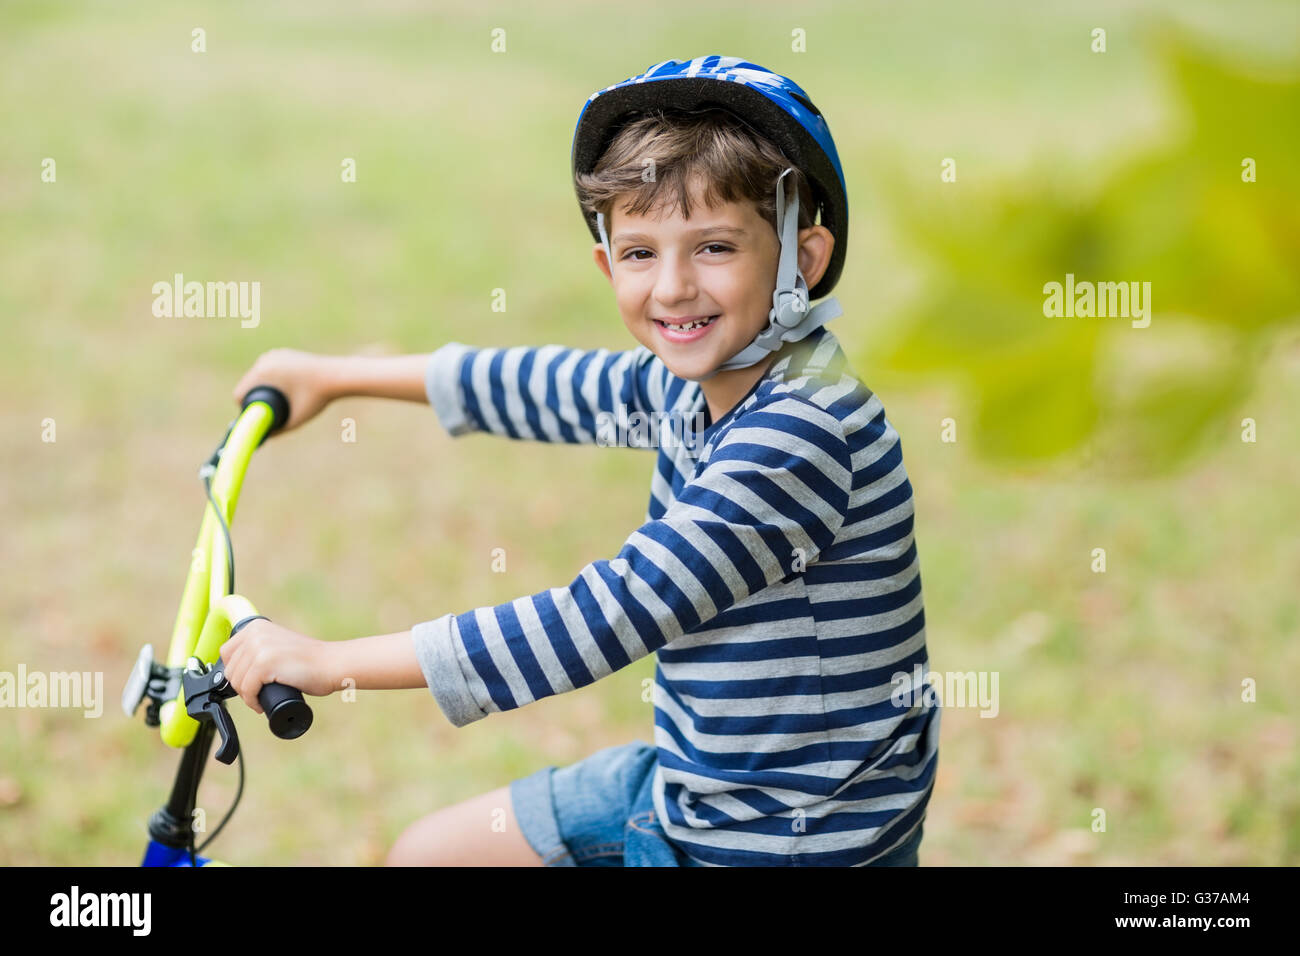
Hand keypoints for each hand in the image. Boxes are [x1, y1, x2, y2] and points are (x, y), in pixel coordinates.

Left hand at [219, 618, 339, 715]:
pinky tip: (261, 704)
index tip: (248, 681)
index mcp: (257, 626)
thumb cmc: (309, 661)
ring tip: (261, 698)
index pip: (227, 653)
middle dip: (241, 686)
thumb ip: (259, 647)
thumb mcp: (277, 644)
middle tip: (258, 692)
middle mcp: (256, 633)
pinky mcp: (265, 663)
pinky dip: (252, 702)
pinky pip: (247, 690)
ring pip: (237, 681)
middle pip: (230, 669)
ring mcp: (260, 647)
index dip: (235, 671)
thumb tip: (233, 670)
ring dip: (247, 696)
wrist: (332, 664)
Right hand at [231, 348, 339, 434]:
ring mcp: (273, 355)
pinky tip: (277, 386)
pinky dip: (269, 377)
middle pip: (247, 384)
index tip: (254, 417)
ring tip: (272, 400)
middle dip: (252, 397)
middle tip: (265, 411)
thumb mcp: (295, 419)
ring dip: (259, 387)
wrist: (336, 376)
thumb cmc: (316, 398)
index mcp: (261, 374)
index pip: (239, 394)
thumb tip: (261, 440)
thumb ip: (277, 431)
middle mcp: (264, 361)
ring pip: (257, 375)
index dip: (244, 408)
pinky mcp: (282, 353)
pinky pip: (268, 368)